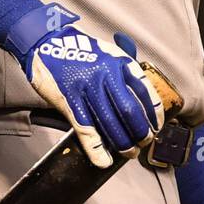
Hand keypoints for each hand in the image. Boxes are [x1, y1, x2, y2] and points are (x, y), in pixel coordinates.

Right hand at [23, 23, 164, 168]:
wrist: (46, 42)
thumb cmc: (80, 50)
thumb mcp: (109, 53)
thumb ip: (125, 74)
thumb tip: (142, 103)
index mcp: (119, 62)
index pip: (145, 92)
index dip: (154, 114)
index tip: (156, 126)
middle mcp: (106, 74)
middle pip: (130, 111)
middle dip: (140, 132)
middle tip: (143, 142)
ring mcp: (87, 87)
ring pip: (110, 123)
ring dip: (122, 143)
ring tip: (128, 152)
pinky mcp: (70, 100)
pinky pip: (86, 129)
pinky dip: (96, 149)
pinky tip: (103, 160)